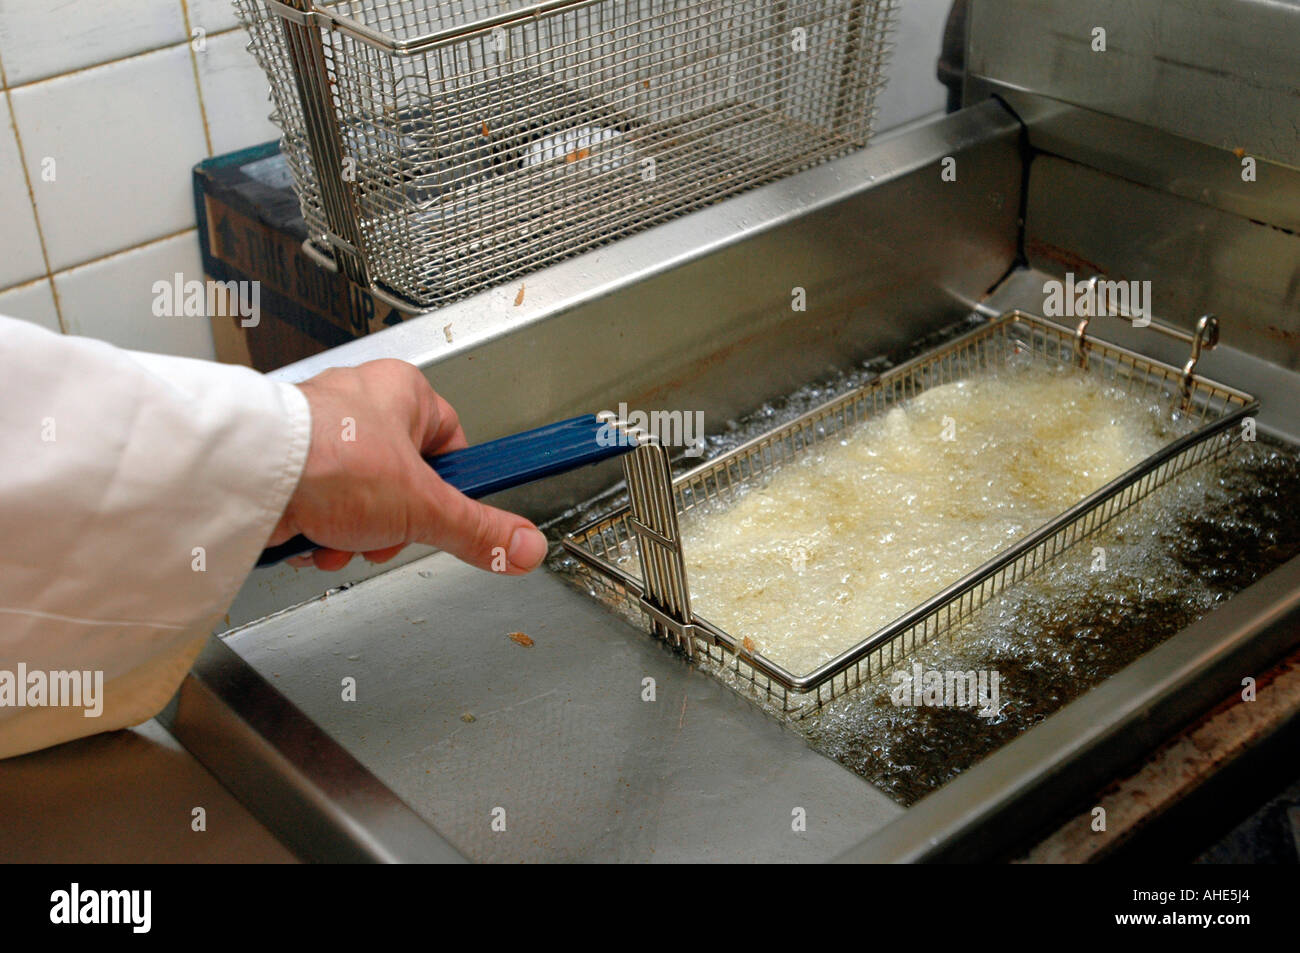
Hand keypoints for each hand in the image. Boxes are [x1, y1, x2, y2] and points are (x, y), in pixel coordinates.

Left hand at [266, 359, 548, 573]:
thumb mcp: (423, 506)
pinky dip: (320, 531)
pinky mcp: (288, 463)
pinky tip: (314, 538)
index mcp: (404, 391)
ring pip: (359, 498)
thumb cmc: (326, 458)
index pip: (453, 440)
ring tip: (342, 536)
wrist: (248, 475)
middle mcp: (360, 403)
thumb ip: (477, 530)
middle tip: (387, 531)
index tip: (453, 512)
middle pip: (404, 480)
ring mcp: (320, 433)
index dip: (452, 486)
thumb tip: (522, 546)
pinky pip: (320, 505)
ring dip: (355, 533)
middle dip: (394, 523)